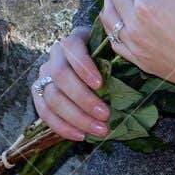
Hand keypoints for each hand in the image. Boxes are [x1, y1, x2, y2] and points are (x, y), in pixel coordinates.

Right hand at [32, 24, 110, 141]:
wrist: (95, 68)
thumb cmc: (111, 61)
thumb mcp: (115, 54)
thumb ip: (120, 61)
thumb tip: (134, 75)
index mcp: (75, 39)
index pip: (72, 48)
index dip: (83, 66)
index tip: (100, 84)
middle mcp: (55, 54)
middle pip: (60, 75)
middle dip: (83, 98)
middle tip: (105, 115)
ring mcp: (45, 74)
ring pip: (51, 97)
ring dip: (75, 117)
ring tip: (99, 130)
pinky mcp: (40, 93)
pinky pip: (44, 112)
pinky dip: (61, 126)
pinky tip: (80, 135)